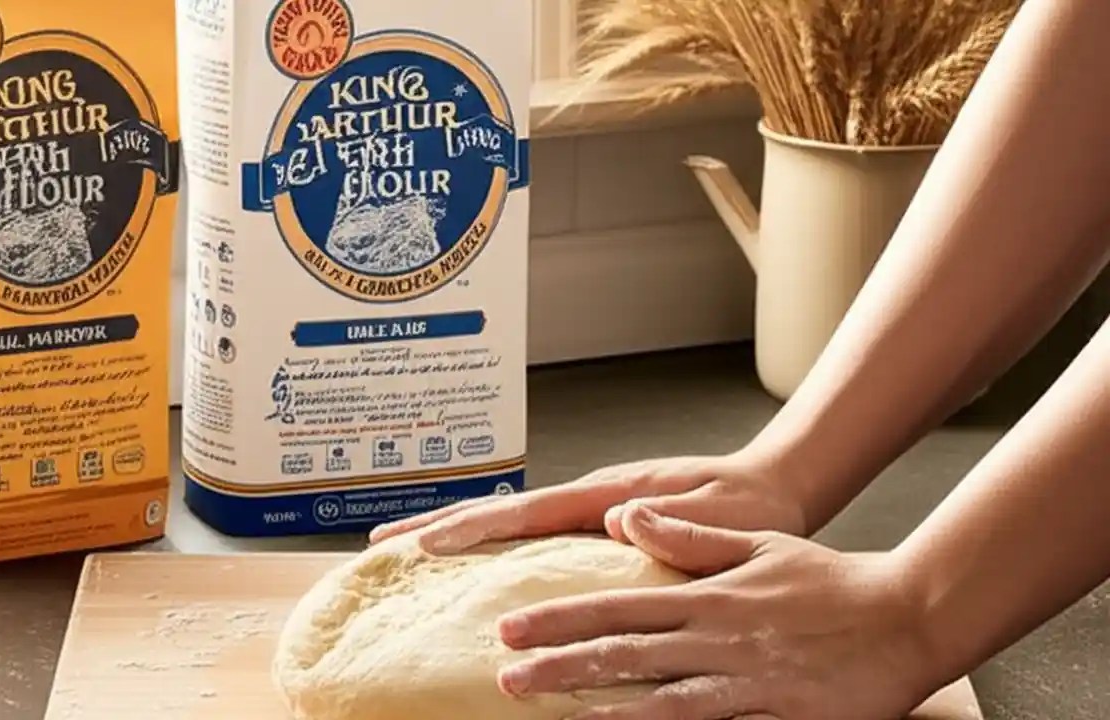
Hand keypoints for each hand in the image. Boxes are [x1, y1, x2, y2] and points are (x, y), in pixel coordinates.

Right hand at [368, 453, 807, 553]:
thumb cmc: (749, 504)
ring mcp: (587, 510)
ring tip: (402, 553)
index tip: (429, 542)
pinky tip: (466, 567)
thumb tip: (618, 517)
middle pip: (500, 510)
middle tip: (382, 547)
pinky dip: (488, 544)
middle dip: (439, 524)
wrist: (772, 487)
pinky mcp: (593, 526)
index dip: (477, 526)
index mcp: (611, 494)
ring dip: (453, 532)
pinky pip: (528, 536)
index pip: (530, 510)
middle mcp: (590, 498)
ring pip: (507, 521)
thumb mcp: (725, 516)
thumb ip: (677, 520)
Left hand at [494, 505, 944, 719]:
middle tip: (507, 677)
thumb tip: (622, 516)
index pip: (618, 606)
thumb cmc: (830, 582)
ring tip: (552, 718)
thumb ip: (686, 537)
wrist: (907, 618)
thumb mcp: (757, 544)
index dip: (561, 619)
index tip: (512, 628)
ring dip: (601, 711)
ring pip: (660, 703)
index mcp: (709, 596)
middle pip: (625, 656)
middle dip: (560, 667)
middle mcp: (718, 640)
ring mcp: (747, 685)